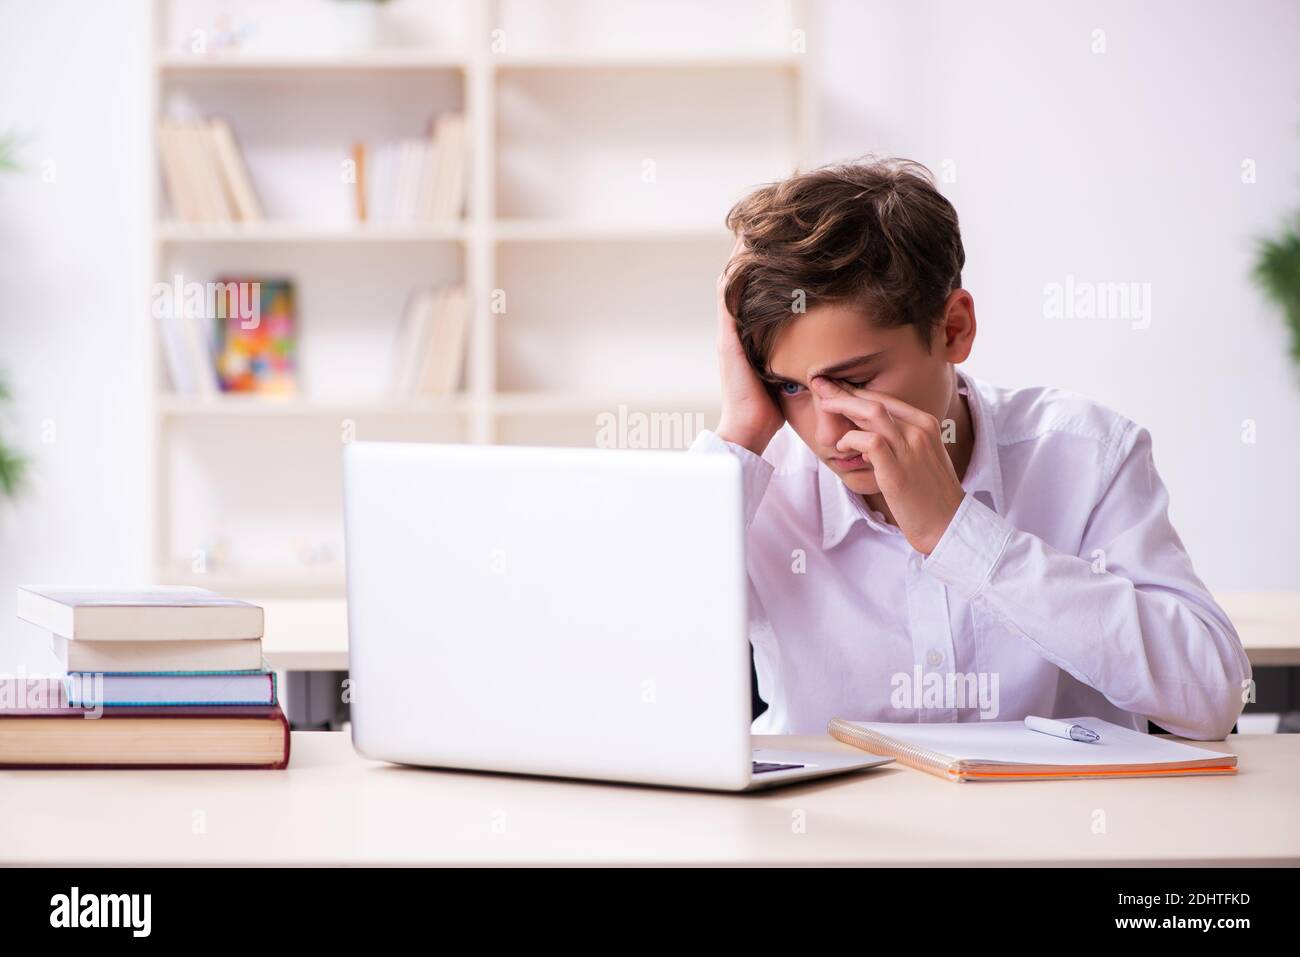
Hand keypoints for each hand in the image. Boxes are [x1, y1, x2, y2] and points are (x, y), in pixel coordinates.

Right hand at [714, 237, 783, 454]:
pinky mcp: (728, 337)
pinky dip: (735, 271)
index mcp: (750, 334)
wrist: (750, 429)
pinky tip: (743, 248)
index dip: (766, 261)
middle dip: (754, 247)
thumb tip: (830, 342)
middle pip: (742, 276)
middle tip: (768, 218)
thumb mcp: (792, 371)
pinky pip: (729, 296)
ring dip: (742, 251)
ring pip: (733, 280)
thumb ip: (802, 352)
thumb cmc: (773, 408)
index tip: (783, 236)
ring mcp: (730, 330)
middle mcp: (736, 327)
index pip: (757, 288)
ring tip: (754, 222)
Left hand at [809, 377, 965, 554]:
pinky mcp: (896, 471)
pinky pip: (869, 442)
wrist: (947, 524)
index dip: (856, 390)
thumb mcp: (920, 457)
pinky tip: (841, 447)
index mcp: (926, 424)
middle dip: (843, 391)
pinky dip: (850, 440)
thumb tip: (867, 436)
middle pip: (875, 400)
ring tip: (824, 407)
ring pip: (871, 412)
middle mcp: (919, 431)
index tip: (834, 386)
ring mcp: (909, 449)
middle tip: (820, 384)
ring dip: (842, 406)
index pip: (885, 399)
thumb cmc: (930, 495)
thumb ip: (900, 441)